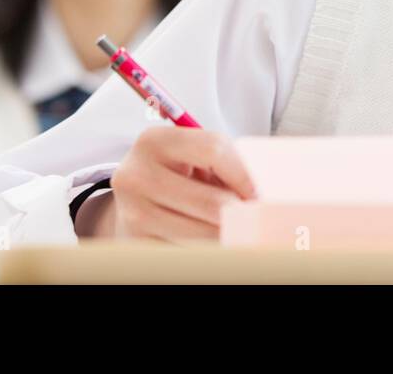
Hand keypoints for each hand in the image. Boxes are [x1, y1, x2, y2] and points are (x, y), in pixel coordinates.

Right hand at [79, 127, 255, 241]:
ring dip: (227, 234)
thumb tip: (260, 192)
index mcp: (154, 141)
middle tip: (255, 217)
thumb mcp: (192, 154)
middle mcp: (136, 175)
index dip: (244, 174)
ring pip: (203, 233)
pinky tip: (211, 238)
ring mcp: (133, 212)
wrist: (132, 196)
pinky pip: (188, 252)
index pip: (214, 150)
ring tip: (235, 227)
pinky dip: (207, 247)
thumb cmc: (174, 170)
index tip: (258, 192)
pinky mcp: (136, 242)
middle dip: (241, 213)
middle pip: (212, 202)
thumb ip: (222, 160)